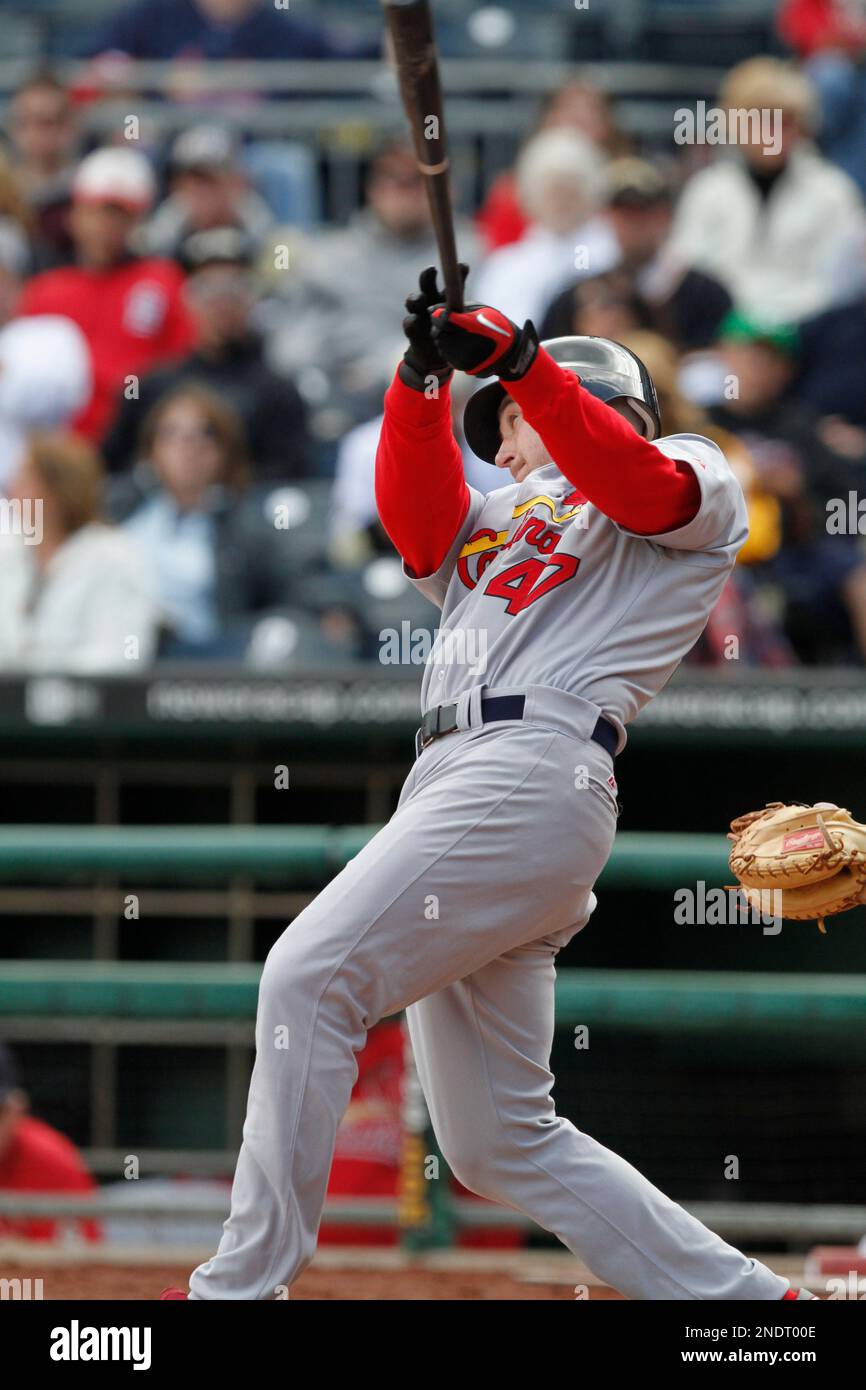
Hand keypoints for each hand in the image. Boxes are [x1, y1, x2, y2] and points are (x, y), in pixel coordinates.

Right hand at [399, 264, 468, 391]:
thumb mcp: (463, 326)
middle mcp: (430, 302)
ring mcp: (419, 315)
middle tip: (432, 269)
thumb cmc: (451, 336)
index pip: (452, 282)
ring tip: (419, 299)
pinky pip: (410, 324)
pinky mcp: (413, 331)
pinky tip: (414, 320)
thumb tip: (472, 313)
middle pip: (427, 284)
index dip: (458, 273)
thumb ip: (466, 317)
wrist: (435, 357)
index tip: (465, 267)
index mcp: (446, 298)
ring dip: (415, 298)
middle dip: (428, 276)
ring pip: (414, 301)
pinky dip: (411, 322)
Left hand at [430, 303, 538, 380]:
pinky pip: (446, 356)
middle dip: (441, 328)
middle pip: (439, 334)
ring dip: (445, 339)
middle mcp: (465, 342)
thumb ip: (456, 308)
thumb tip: (431, 310)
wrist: (509, 351)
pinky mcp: (461, 366)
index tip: (442, 314)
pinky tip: (461, 345)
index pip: (443, 319)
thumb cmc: (494, 325)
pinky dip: (449, 350)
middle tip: (450, 326)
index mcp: (471, 324)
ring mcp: (463, 356)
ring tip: (458, 335)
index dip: (439, 316)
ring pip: (441, 345)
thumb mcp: (479, 309)